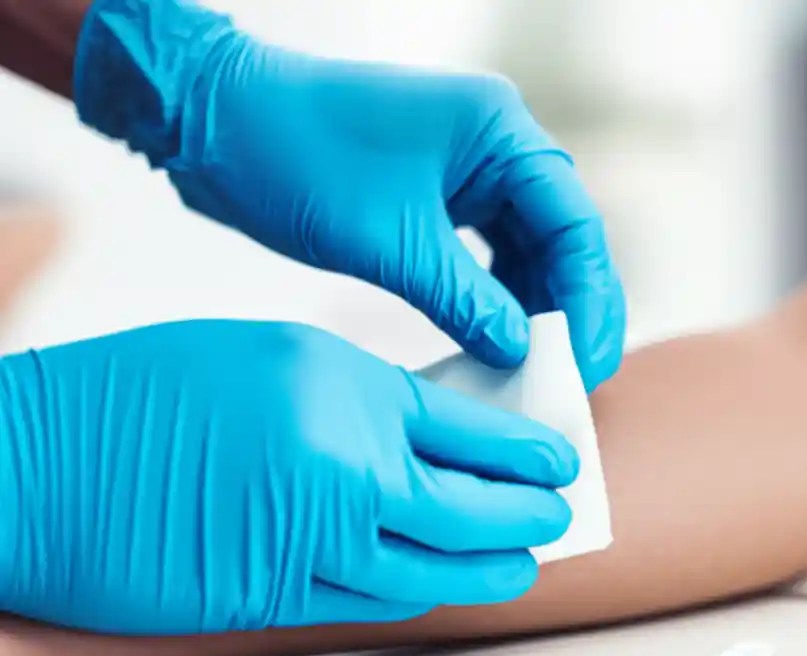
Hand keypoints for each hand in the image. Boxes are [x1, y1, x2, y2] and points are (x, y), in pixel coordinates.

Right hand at [0, 320, 576, 634]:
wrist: (38, 465)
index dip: (523, 450)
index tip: (561, 460)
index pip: (465, 424)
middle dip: (525, 515)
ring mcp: (307, 535)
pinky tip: (438, 584)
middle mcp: (338, 460)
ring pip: (429, 567)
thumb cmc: (139, 393)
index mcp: (340, 383)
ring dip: (486, 570)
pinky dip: (415, 592)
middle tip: (559, 516)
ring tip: (519, 565)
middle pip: (466, 504)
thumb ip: (352, 395)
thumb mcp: (264, 356)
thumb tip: (421, 436)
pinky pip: (368, 598)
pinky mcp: (270, 594)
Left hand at [74, 0, 625, 390]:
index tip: (589, 363)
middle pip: (562, 239)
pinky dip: (494, 300)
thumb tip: (520, 354)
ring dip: (534, 310)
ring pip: (528, 252)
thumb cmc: (295, 156)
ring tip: (537, 374)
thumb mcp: (390, 242)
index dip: (590, 300)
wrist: (213, 122)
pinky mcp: (438, 194)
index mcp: (500, 133)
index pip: (574, 224)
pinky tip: (495, 345)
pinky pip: (487, 255)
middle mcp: (497, 146)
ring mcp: (469, 169)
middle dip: (569, 311)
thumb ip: (465, 301)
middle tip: (574, 381)